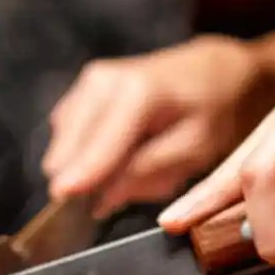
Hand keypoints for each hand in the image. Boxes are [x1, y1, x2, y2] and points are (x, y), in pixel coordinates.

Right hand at [42, 35, 274, 216]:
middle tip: (123, 191)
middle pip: (67, 151)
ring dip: (88, 170)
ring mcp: (86, 84)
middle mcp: (102, 82)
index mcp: (137, 93)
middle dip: (87, 180)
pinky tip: (117, 152)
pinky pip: (67, 141)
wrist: (212, 71)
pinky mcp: (79, 92)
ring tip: (128, 166)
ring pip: (62, 150)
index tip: (62, 203)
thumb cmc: (212, 111)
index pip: (97, 147)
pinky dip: (87, 155)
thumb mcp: (195, 148)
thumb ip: (147, 173)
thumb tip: (101, 199)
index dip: (79, 179)